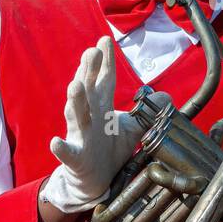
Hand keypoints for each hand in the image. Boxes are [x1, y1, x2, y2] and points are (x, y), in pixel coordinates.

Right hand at [40, 36, 144, 212]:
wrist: (95, 182)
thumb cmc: (109, 151)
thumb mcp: (132, 130)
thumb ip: (147, 113)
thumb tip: (166, 96)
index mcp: (101, 108)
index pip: (104, 80)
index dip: (106, 61)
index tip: (105, 39)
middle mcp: (89, 118)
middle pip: (88, 91)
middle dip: (88, 72)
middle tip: (90, 52)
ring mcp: (80, 137)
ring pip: (76, 116)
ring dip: (75, 101)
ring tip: (75, 85)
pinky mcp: (76, 159)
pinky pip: (67, 153)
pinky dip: (61, 148)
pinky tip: (56, 142)